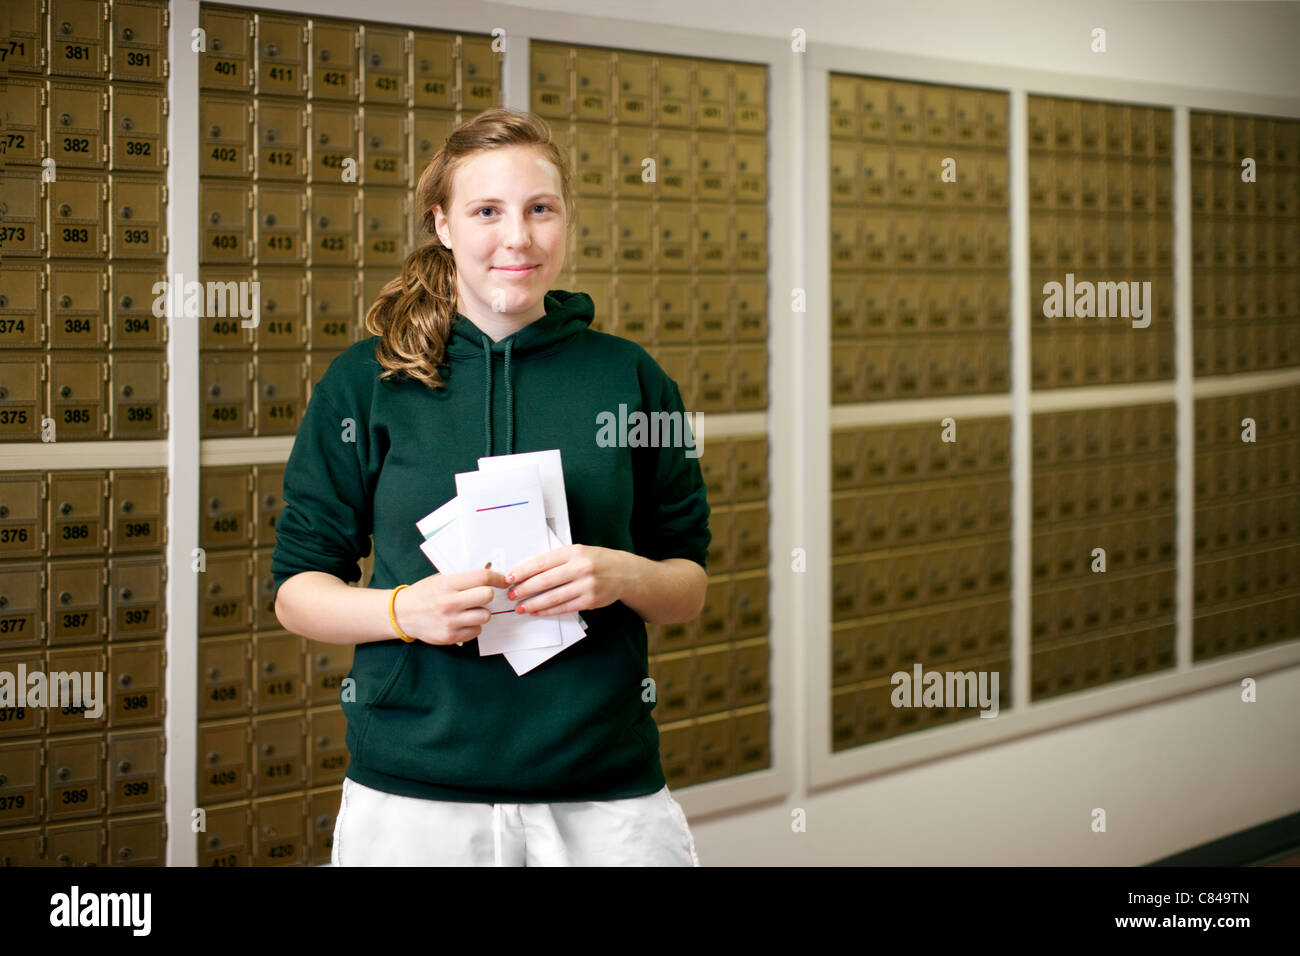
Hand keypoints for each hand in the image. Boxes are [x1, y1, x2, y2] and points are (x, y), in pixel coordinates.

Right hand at [393, 567, 508, 644]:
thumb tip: (490, 573)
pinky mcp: (450, 637)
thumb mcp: (439, 579)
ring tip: (469, 610)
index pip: (482, 578)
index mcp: (447, 584)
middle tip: (481, 596)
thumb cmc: (423, 594)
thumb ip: (462, 578)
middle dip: (488, 595)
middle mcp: (449, 602)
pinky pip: (476, 631)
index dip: (497, 577)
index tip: (502, 580)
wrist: (401, 614)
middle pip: (487, 596)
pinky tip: (462, 621)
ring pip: (485, 616)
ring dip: (481, 612)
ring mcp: (450, 621)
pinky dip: (473, 626)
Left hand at [505, 545, 632, 616]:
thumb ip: (557, 559)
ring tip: (521, 607)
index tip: (510, 578)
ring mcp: (586, 585)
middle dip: (525, 589)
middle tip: (512, 595)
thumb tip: (528, 571)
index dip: (523, 571)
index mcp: (574, 552)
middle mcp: (580, 567)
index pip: (542, 562)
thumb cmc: (596, 560)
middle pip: (545, 581)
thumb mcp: (578, 551)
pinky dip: (548, 610)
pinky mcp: (590, 601)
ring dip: (533, 603)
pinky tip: (537, 611)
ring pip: (553, 597)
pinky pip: (564, 607)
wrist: (625, 573)